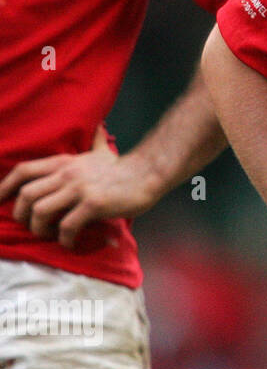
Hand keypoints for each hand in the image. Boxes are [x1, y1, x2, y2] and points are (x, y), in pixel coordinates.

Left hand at [0, 127, 159, 248]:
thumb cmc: (124, 168)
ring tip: (50, 234)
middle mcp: (67, 174)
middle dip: (21, 215)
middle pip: (26, 195)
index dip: (4, 186)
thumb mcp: (102, 152)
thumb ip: (95, 141)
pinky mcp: (93, 205)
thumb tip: (99, 127)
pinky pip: (67, 226)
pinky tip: (70, 242)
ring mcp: (79, 189)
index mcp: (64, 163)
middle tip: (31, 225)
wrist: (149, 174)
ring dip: (40, 228)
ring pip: (40, 211)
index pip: (23, 171)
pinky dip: (64, 238)